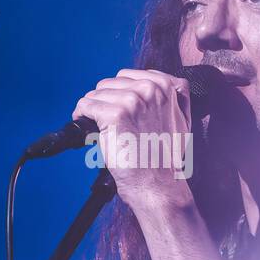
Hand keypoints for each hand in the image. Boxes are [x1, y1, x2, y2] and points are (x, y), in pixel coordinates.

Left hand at [72, 68, 195, 213]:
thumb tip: (144, 87)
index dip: (117, 93)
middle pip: (109, 83)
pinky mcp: (115, 115)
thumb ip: (165, 98)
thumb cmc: (165, 159)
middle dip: (105, 101)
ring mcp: (132, 101)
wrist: (159, 184)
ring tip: (99, 128)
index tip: (114, 107)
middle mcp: (150, 89)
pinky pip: (86, 105)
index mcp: (166, 86)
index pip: (127, 76)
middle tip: (106, 122)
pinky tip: (88, 130)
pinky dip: (81, 116)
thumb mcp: (179, 119)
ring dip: (93, 110)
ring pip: (96, 94)